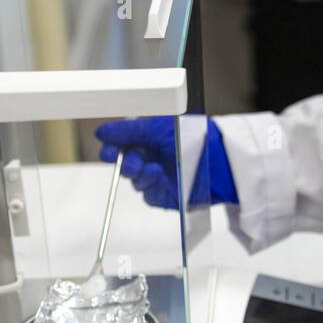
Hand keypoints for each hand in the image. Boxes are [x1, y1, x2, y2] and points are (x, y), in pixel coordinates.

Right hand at [95, 116, 237, 209]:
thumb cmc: (194, 136)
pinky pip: (147, 194)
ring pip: (134, 180)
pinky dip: (149, 184)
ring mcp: (158, 178)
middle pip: (124, 164)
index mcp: (149, 139)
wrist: (220, 158)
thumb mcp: (158, 126)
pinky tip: (158, 174)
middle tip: (121, 157)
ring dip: (137, 171)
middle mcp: (152, 158)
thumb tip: (102, 132)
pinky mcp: (165, 195)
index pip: (122, 145)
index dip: (112, 148)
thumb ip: (128, 130)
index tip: (107, 149)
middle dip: (121, 161)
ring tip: (148, 166)